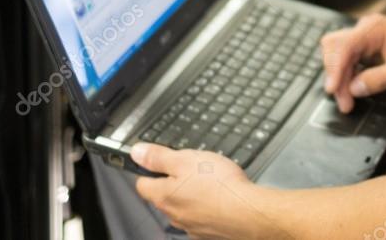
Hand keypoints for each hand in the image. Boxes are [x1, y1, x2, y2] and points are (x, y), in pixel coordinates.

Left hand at [132, 143, 263, 239]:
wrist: (248, 213)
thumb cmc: (219, 186)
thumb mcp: (185, 159)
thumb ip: (158, 157)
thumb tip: (137, 153)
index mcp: (164, 196)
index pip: (142, 184)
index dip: (148, 171)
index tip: (156, 162)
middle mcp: (174, 215)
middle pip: (165, 196)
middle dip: (174, 181)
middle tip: (192, 168)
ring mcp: (191, 226)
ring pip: (185, 206)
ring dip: (192, 195)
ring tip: (210, 181)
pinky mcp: (209, 232)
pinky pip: (202, 216)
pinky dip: (208, 207)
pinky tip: (220, 197)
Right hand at [321, 14, 385, 112]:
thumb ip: (379, 79)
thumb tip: (354, 88)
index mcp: (375, 29)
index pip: (345, 45)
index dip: (335, 67)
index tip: (333, 89)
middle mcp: (366, 29)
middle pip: (335, 48)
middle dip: (335, 76)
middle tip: (344, 102)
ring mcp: (364, 37)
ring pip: (337, 55)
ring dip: (339, 78)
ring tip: (347, 101)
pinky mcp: (365, 46)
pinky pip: (346, 59)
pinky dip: (346, 76)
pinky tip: (352, 90)